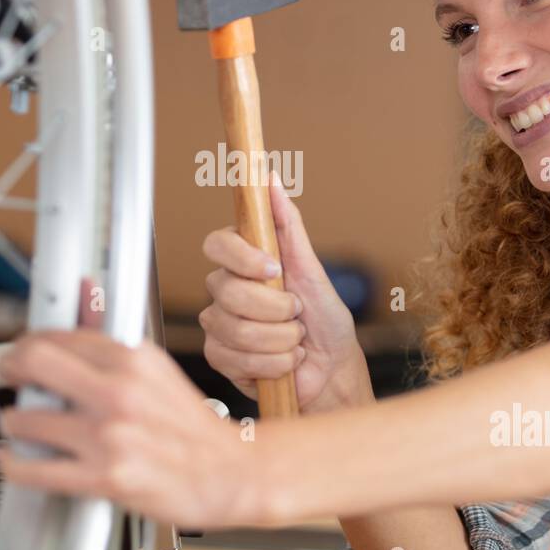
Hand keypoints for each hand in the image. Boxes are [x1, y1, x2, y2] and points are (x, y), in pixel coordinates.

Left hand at [0, 329, 270, 530]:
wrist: (231, 473)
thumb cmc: (192, 427)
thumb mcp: (156, 371)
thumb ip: (113, 341)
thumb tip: (85, 291)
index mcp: (134, 359)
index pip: (60, 336)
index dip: (28, 342)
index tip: (21, 352)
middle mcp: (120, 391)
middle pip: (35, 362)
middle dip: (9, 367)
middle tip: (7, 375)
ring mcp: (111, 435)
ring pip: (26, 419)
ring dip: (13, 422)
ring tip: (20, 426)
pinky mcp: (106, 477)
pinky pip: (35, 469)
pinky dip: (14, 465)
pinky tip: (15, 460)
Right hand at [199, 172, 373, 413]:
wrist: (332, 369)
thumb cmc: (325, 320)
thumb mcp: (313, 269)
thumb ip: (288, 225)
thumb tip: (271, 180)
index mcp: (244, 262)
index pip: (216, 244)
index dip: (242, 257)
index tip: (273, 268)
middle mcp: (226, 290)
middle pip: (227, 291)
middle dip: (276, 309)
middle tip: (297, 314)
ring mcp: (220, 324)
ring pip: (236, 329)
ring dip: (280, 340)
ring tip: (295, 340)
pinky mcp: (221, 357)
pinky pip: (234, 357)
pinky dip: (273, 363)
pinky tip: (284, 361)